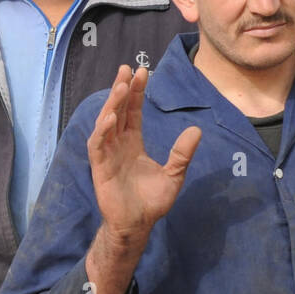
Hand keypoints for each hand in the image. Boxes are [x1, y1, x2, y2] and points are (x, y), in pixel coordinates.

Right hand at [88, 65, 200, 243]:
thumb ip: (182, 153)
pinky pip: (98, 145)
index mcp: (132, 143)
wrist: (138, 225)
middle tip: (127, 68)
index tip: (142, 72)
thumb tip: (196, 130)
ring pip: (106, 123)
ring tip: (122, 87)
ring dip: (112, 104)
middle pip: (118, 111)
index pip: (132, 112)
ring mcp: (107, 155)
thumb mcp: (174, 175)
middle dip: (122, 89)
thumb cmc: (152, 202)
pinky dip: (102, 131)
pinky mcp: (100, 168)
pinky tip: (111, 118)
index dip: (137, 93)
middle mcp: (118, 145)